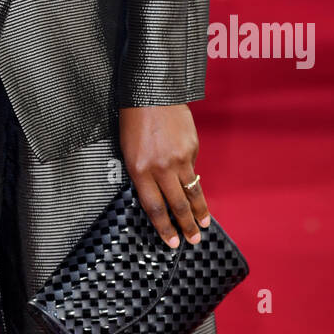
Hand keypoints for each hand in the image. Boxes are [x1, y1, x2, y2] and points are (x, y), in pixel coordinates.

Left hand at [119, 104, 210, 248]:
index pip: (154, 208)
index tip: (172, 242)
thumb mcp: (128, 150)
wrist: (152, 91)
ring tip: (204, 224)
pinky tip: (192, 181)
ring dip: (199, 211)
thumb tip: (158, 193)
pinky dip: (192, 176)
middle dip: (186, 226)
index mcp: (139, 169)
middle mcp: (161, 167)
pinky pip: (192, 168)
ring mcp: (179, 158)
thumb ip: (143, 174)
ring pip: (191, 191)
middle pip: (176, 205)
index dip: (164, 228)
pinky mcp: (192, 148)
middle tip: (193, 240)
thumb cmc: (134, 119)